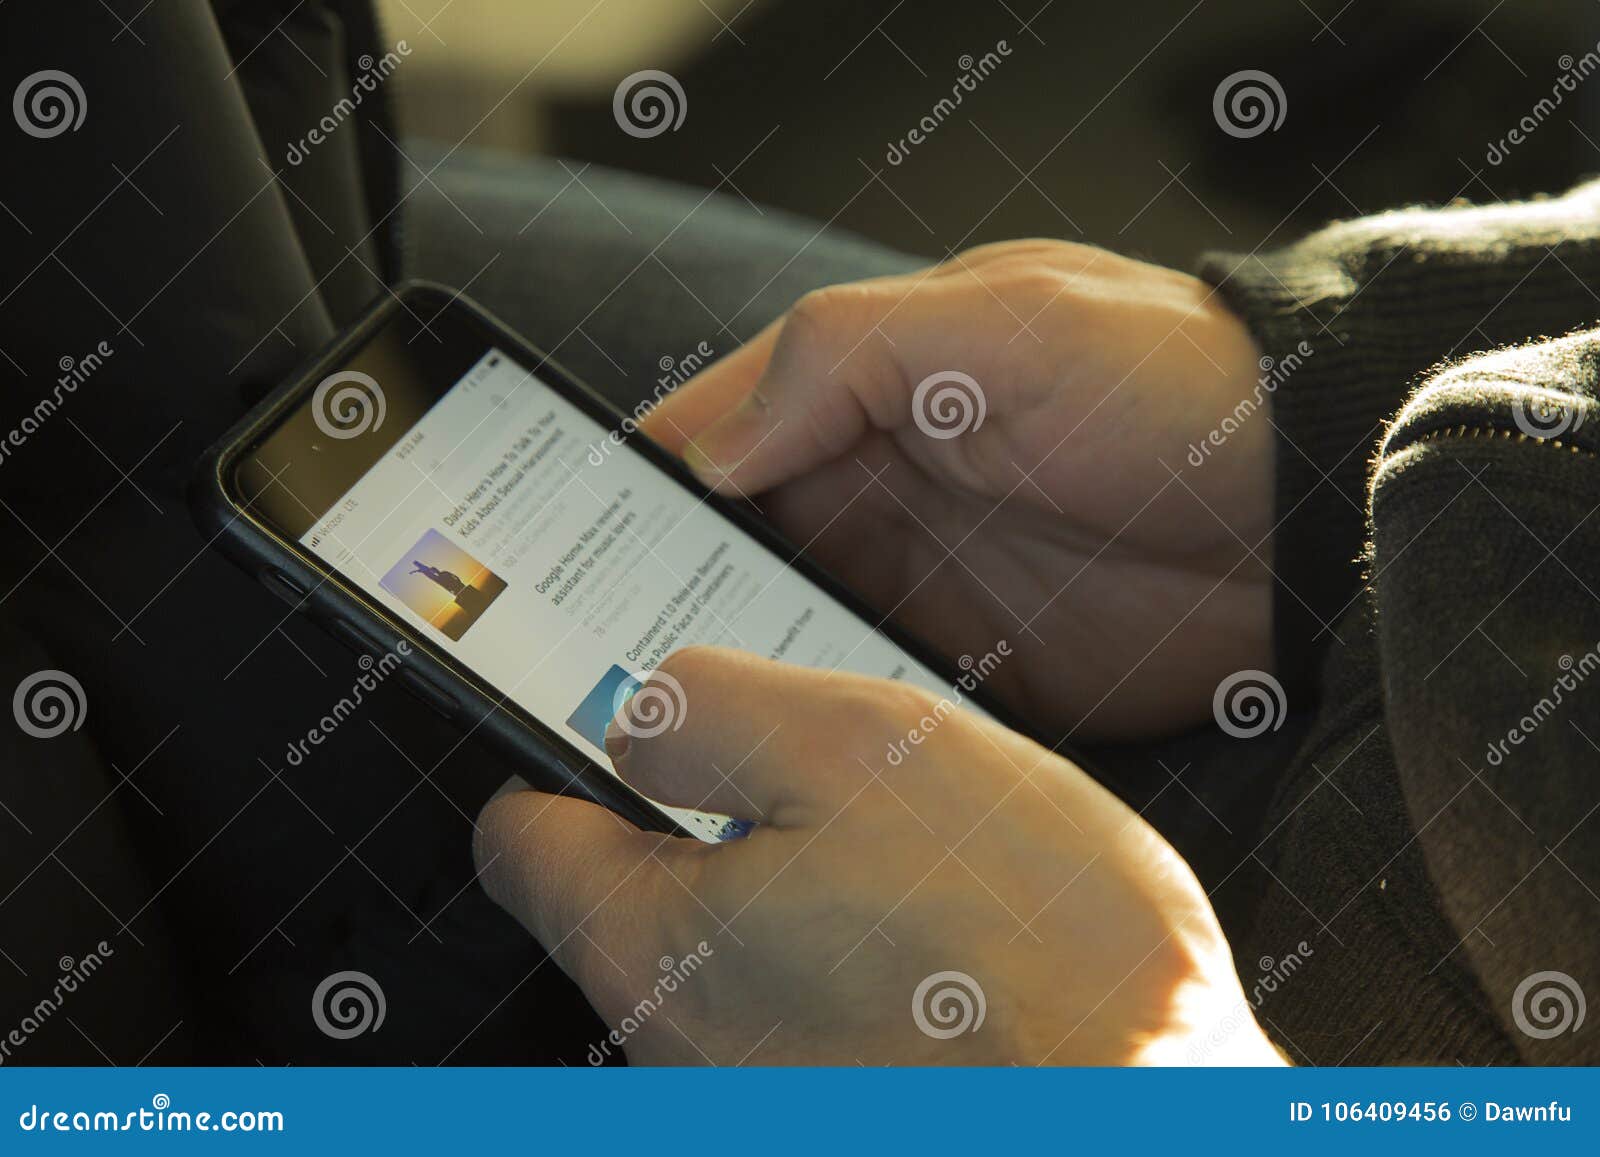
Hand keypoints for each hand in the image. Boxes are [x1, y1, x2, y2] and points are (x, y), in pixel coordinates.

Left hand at [474, 647, 1283, 1065]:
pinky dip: (853, 954)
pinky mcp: (836, 1103)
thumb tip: (641, 716)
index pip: (523, 842)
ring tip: (909, 853)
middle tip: (815, 772)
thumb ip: (711, 713)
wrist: (1154, 1115)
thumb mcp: (857, 748)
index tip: (609, 726)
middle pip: (635, 894)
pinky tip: (943, 932)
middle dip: (707, 818)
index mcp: (653, 943)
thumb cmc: (1030, 948)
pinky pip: (810, 1007)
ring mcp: (757, 1093)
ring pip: (735, 947)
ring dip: (799, 884)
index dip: (559, 759)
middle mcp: (680, 1045)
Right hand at [642, 241, 1271, 738]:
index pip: (709, 433)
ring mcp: (913, 587)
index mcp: (864, 391)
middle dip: (650, 599)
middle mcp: (873, 491)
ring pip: (774, 635)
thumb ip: (843, 356)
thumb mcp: (1005, 321)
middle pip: (719, 550)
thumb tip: (709, 449)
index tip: (551, 552)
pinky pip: (856, 703)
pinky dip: (809, 732)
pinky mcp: (962, 671)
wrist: (1304, 515)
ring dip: (721, 674)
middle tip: (580, 668)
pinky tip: (760, 772)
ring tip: (644, 735)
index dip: (625, 486)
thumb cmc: (1169, 386)